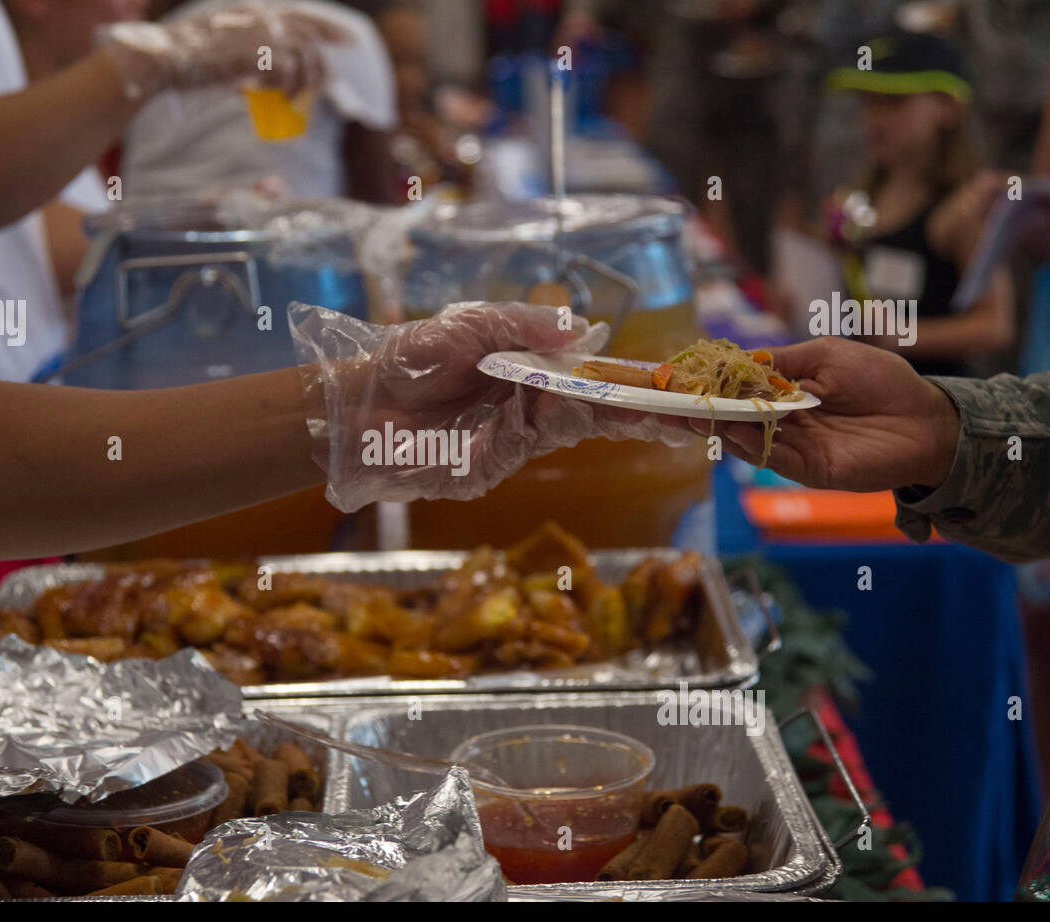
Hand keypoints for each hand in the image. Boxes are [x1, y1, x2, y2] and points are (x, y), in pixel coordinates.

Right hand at [98, 5, 352, 100]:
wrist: (165, 57)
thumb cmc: (185, 61)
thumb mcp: (221, 56)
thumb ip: (244, 65)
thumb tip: (255, 88)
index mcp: (254, 13)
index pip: (301, 16)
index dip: (327, 28)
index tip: (349, 40)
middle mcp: (263, 17)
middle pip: (310, 34)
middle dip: (327, 58)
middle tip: (335, 82)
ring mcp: (263, 32)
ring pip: (304, 58)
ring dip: (301, 84)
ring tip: (291, 101)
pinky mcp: (260, 51)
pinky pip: (288, 74)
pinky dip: (284, 91)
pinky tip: (273, 100)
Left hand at [291, 301, 692, 511]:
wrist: (355, 401)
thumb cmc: (409, 358)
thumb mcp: (470, 325)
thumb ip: (523, 325)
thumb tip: (580, 329)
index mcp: (531, 377)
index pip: (597, 384)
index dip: (637, 385)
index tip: (681, 385)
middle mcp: (529, 412)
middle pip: (598, 412)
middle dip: (644, 408)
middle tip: (694, 407)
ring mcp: (511, 442)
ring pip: (571, 425)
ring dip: (605, 410)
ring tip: (650, 400)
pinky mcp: (487, 468)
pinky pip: (529, 442)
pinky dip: (550, 421)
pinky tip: (562, 401)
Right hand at [667, 337, 960, 491]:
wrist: (928, 420)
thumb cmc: (883, 382)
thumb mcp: (826, 355)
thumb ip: (782, 362)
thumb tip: (738, 362)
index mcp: (787, 394)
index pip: (737, 391)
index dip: (707, 386)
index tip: (674, 379)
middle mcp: (783, 422)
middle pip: (731, 418)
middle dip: (696, 411)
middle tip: (662, 404)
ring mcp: (793, 448)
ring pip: (743, 438)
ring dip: (713, 427)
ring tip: (686, 413)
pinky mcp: (807, 469)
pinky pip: (769, 456)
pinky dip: (746, 443)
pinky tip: (727, 428)